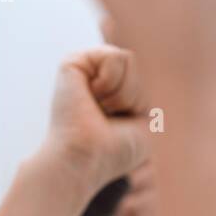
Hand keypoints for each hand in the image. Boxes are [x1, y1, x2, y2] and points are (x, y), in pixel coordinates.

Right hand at [46, 46, 148, 189]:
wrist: (87, 159)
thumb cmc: (113, 151)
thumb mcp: (143, 120)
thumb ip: (143, 93)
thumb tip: (138, 67)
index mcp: (105, 90)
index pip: (141, 75)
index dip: (137, 101)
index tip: (116, 124)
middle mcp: (91, 76)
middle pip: (134, 64)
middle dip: (130, 95)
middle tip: (106, 116)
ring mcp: (82, 68)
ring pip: (126, 58)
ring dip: (121, 93)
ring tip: (97, 108)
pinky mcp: (72, 63)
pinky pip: (114, 56)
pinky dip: (110, 83)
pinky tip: (90, 97)